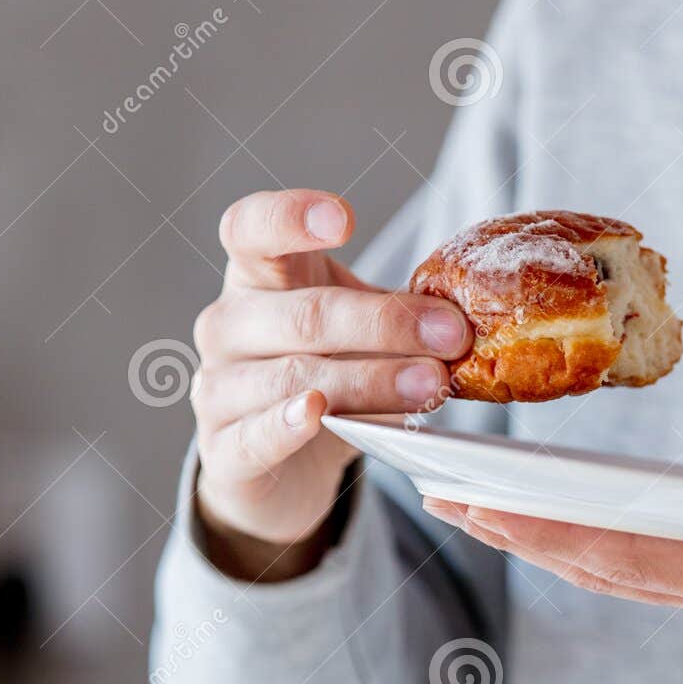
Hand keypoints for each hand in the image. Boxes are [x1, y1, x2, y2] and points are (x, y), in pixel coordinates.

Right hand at [191, 189, 470, 578]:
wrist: (286, 465)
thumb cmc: (327, 377)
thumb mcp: (364, 333)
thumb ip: (399, 316)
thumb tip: (464, 315)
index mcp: (257, 279)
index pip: (252, 229)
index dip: (290, 218)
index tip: (344, 219)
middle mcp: (228, 327)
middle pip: (301, 314)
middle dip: (385, 323)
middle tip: (451, 335)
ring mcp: (218, 389)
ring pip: (293, 377)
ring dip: (370, 380)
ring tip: (430, 385)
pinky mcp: (224, 452)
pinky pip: (253, 436)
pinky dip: (284, 425)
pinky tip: (315, 415)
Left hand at [424, 500, 682, 683]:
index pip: (627, 558)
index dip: (547, 529)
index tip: (474, 501)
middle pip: (604, 561)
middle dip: (520, 528)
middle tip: (440, 493)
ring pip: (626, 563)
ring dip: (553, 534)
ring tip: (491, 505)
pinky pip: (666, 561)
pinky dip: (611, 536)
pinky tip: (595, 521)